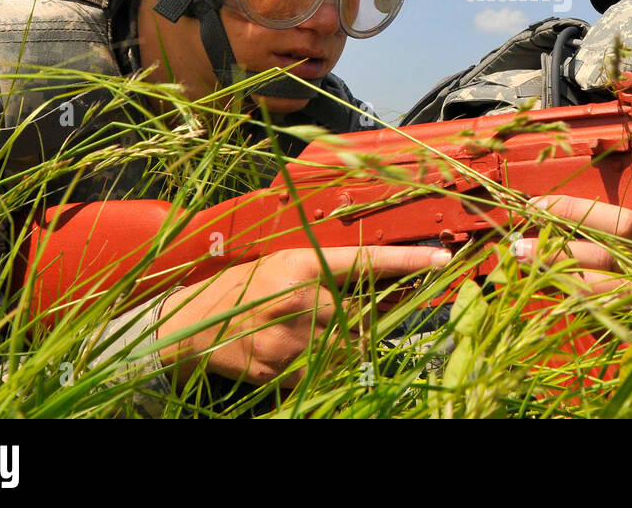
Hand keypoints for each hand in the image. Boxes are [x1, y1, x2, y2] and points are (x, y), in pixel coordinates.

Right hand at [156, 245, 450, 386]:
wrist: (188, 326)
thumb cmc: (242, 288)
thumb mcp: (284, 265)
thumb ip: (328, 273)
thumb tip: (380, 286)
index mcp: (303, 264)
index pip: (368, 261)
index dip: (409, 260)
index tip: (443, 258)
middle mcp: (303, 298)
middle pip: (364, 316)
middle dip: (364, 321)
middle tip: (342, 316)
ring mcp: (293, 338)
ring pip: (346, 349)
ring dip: (339, 348)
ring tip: (302, 335)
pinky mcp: (282, 370)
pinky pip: (321, 373)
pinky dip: (316, 368)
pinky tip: (290, 353)